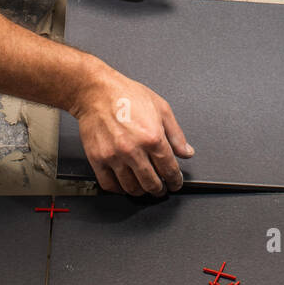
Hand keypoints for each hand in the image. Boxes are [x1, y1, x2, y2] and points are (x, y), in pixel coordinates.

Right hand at [73, 69, 193, 195]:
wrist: (97, 92)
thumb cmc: (127, 96)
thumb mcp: (162, 109)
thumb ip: (176, 135)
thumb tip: (186, 152)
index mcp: (152, 137)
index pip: (169, 169)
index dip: (175, 180)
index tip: (175, 183)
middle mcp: (133, 150)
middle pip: (151, 182)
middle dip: (160, 189)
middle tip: (162, 189)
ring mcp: (114, 156)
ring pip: (131, 187)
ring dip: (141, 192)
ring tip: (145, 188)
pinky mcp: (98, 159)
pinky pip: (109, 184)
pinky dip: (119, 190)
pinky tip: (125, 186)